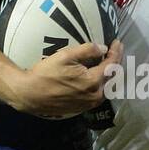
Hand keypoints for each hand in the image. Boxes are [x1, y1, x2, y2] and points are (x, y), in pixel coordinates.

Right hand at [8, 40, 123, 117]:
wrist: (31, 94)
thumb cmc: (46, 73)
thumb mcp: (65, 56)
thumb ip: (87, 50)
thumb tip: (103, 48)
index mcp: (93, 82)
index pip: (111, 65)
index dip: (116, 52)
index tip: (117, 42)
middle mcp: (95, 95)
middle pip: (113, 78)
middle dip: (116, 63)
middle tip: (115, 51)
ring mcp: (89, 104)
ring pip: (107, 88)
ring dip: (110, 74)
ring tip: (109, 62)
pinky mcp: (83, 108)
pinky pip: (99, 94)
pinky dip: (102, 83)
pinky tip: (98, 76)